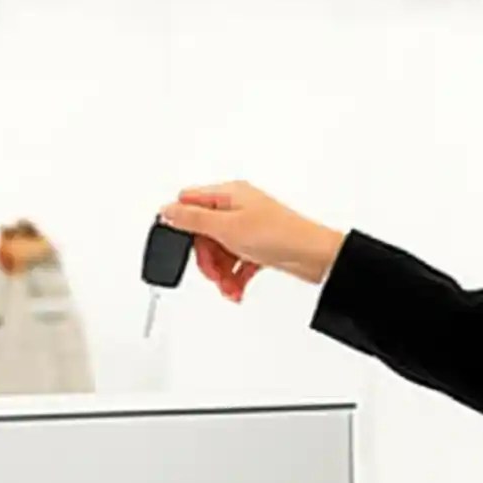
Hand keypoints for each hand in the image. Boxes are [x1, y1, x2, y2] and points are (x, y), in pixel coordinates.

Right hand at [160, 181, 345, 301]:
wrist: (316, 257)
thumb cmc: (280, 234)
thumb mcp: (226, 227)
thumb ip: (192, 219)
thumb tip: (166, 210)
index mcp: (228, 193)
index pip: (189, 202)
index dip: (182, 226)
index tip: (183, 247)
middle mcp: (238, 207)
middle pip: (203, 232)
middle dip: (206, 258)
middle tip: (213, 272)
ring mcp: (249, 227)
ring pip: (219, 250)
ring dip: (220, 272)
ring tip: (227, 286)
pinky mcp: (259, 246)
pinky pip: (236, 262)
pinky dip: (234, 277)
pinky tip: (237, 288)